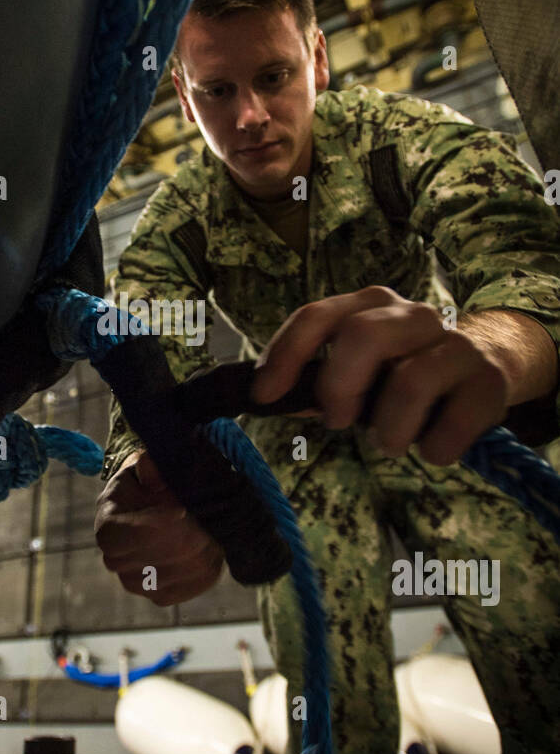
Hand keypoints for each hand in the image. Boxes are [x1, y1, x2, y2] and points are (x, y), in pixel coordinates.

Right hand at [94, 450, 224, 604]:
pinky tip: (213, 549)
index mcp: (107, 528)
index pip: (129, 535)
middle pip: (160, 555)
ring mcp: (138, 584)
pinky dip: (209, 567)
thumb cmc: (149, 485)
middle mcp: (116, 562)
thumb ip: (149, 468)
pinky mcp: (163, 596)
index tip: (181, 509)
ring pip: (181, 572)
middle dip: (189, 534)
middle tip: (207, 518)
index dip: (158, 523)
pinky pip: (192, 585)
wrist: (155, 510)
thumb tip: (148, 464)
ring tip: (211, 529)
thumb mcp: (146, 469)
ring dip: (203, 550)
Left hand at [250, 286, 512, 465]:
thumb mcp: (360, 368)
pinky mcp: (488, 382)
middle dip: (340, 387)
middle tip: (338, 422)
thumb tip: (270, 399)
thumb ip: (317, 381)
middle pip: (362, 337)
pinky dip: (432, 448)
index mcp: (371, 305)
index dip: (285, 355)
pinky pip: (450, 427)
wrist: (490, 360)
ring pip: (410, 383)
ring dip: (389, 430)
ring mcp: (455, 345)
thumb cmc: (406, 367)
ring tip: (390, 441)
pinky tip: (430, 444)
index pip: (317, 315)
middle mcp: (413, 315)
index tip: (263, 396)